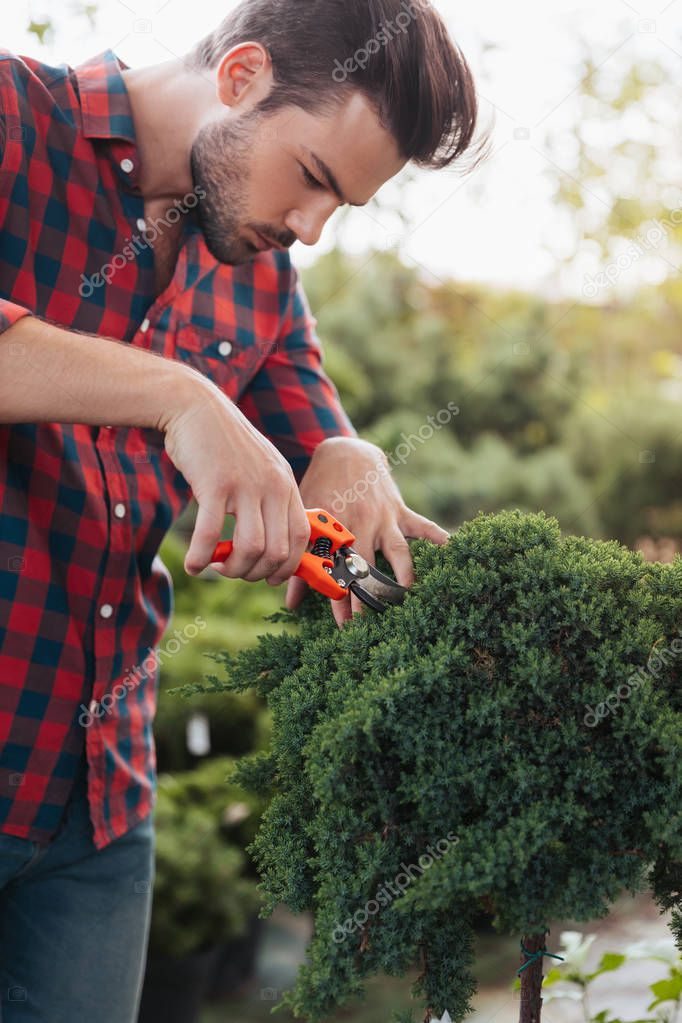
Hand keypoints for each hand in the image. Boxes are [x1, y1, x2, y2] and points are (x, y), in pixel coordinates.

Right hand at [161, 370, 309, 581]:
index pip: (300, 537)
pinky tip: (193, 565)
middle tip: (234, 570)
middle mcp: (272, 485)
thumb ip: (269, 501)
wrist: (195, 406)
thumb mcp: (260, 468)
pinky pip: (211, 534)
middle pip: (277, 551)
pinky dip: (201, 557)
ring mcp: (245, 484)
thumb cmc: (224, 445)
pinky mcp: (215, 483)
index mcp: (285, 484)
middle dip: (256, 573)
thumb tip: (268, 546)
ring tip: (216, 565)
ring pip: (250, 548)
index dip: (286, 566)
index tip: (267, 576)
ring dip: (232, 569)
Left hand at [284, 436, 449, 628]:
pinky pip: (424, 525)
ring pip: (398, 552)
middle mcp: (360, 527)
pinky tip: (453, 553)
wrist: (344, 454)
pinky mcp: (400, 509)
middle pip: (367, 569)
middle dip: (370, 598)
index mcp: (334, 532)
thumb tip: (290, 603)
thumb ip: (302, 564)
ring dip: (404, 576)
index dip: (340, 602)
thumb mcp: (308, 522)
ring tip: (409, 599)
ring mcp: (383, 518)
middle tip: (373, 624)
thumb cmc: (321, 490)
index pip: (336, 574)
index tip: (344, 628)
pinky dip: (439, 538)